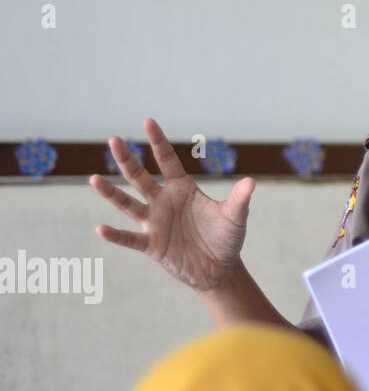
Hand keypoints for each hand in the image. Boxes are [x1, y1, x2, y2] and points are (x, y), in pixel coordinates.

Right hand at [89, 118, 254, 292]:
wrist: (218, 269)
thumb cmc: (226, 238)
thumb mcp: (235, 218)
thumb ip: (239, 200)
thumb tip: (251, 181)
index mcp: (183, 190)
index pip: (168, 161)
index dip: (158, 142)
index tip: (148, 121)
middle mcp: (164, 202)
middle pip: (141, 177)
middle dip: (128, 159)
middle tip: (113, 139)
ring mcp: (155, 223)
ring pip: (128, 204)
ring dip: (111, 193)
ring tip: (94, 179)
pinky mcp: (151, 245)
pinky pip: (130, 238)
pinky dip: (116, 235)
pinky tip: (100, 229)